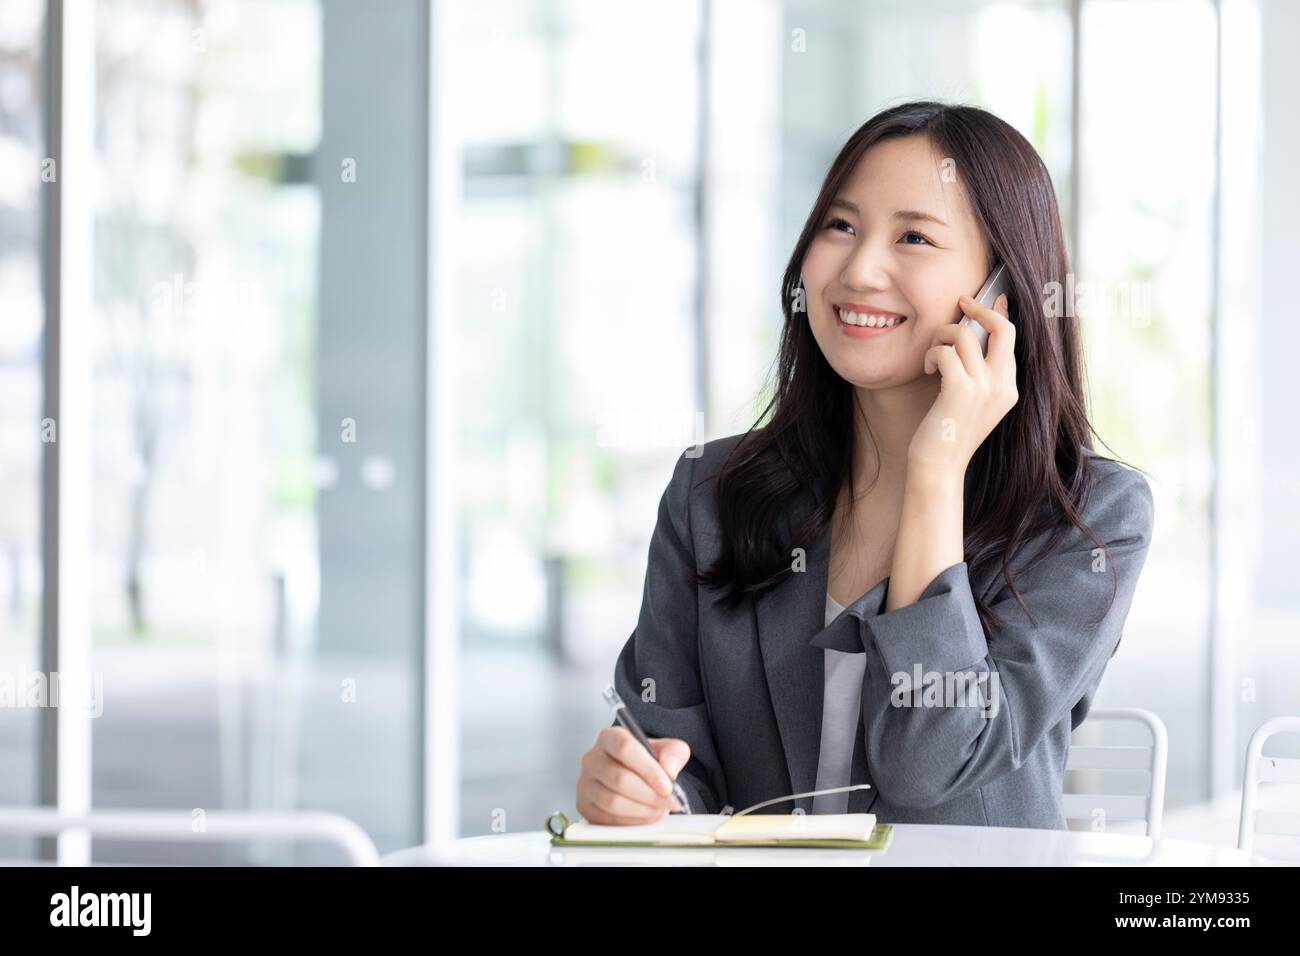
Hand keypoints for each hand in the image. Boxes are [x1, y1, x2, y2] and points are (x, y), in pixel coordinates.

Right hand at [575, 727, 687, 824]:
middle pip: (619, 779)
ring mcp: (585, 783)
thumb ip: (674, 752)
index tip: (667, 785)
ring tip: (660, 809)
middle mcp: (592, 758)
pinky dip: (631, 822)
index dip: (648, 769)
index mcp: (609, 737)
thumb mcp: (667, 748)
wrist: (635, 775)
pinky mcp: (585, 805)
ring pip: (612, 802)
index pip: (624, 748)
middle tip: (670, 802)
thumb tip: (668, 767)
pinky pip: (607, 819)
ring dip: (642, 810)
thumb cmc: (647, 761)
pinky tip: (646, 816)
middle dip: (650, 795)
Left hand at [910, 292, 1017, 473]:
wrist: (938, 467)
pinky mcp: (960, 391)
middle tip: (962, 303)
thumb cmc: (947, 434)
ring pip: (965, 336)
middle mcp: (1002, 386)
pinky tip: (926, 369)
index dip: (1001, 314)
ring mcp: (984, 388)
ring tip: (931, 355)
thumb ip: (979, 375)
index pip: (1013, 340)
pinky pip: (945, 351)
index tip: (994, 298)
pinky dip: (932, 354)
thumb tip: (970, 337)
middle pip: (1003, 328)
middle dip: (981, 309)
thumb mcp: (973, 403)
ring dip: (942, 336)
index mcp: (1009, 389)